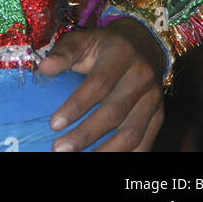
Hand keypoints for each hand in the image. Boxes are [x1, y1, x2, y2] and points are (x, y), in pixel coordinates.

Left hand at [37, 18, 165, 151]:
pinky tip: (107, 161)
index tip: (54, 124)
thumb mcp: (84, 40)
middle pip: (115, 112)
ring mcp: (153, 99)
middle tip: (60, 149)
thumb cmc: (105, 45)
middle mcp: (141, 77)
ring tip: (80, 161)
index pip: (99, 84)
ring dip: (106, 151)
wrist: (144, 44)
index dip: (77, 105)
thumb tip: (43, 68)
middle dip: (86, 134)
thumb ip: (64, 53)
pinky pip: (145, 142)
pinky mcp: (159, 116)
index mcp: (121, 54)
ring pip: (132, 133)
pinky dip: (127, 156)